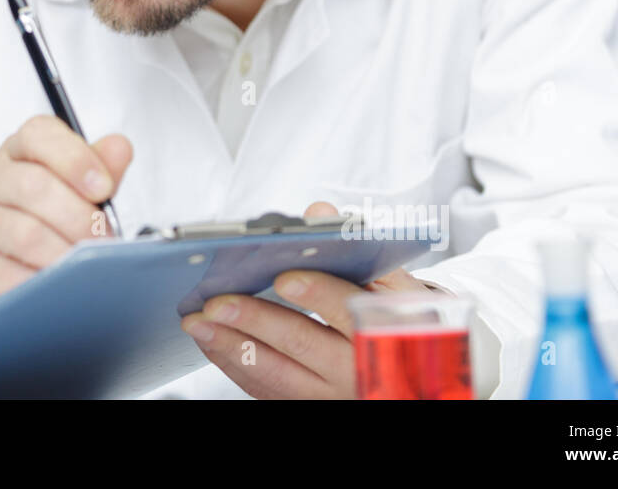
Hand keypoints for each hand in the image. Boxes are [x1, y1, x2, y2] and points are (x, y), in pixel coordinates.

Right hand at [0, 115, 132, 327]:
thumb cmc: (42, 221)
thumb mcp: (72, 189)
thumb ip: (99, 168)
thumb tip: (119, 148)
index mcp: (16, 153)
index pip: (38, 136)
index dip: (76, 159)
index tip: (104, 188)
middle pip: (34, 187)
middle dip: (79, 217)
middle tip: (104, 241)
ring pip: (25, 235)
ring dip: (65, 255)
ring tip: (88, 270)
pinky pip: (8, 278)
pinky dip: (42, 287)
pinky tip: (59, 291)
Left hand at [179, 201, 442, 397]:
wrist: (421, 379)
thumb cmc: (404, 321)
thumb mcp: (398, 284)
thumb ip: (358, 248)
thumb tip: (318, 212)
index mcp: (384, 330)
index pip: (350, 310)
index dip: (318, 293)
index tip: (284, 276)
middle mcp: (357, 369)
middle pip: (302, 344)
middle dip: (256, 322)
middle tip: (216, 303)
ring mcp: (331, 394)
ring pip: (276, 375)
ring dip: (231, 347)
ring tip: (197, 322)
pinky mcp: (310, 406)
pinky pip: (266, 391)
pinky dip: (235, 366)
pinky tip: (212, 341)